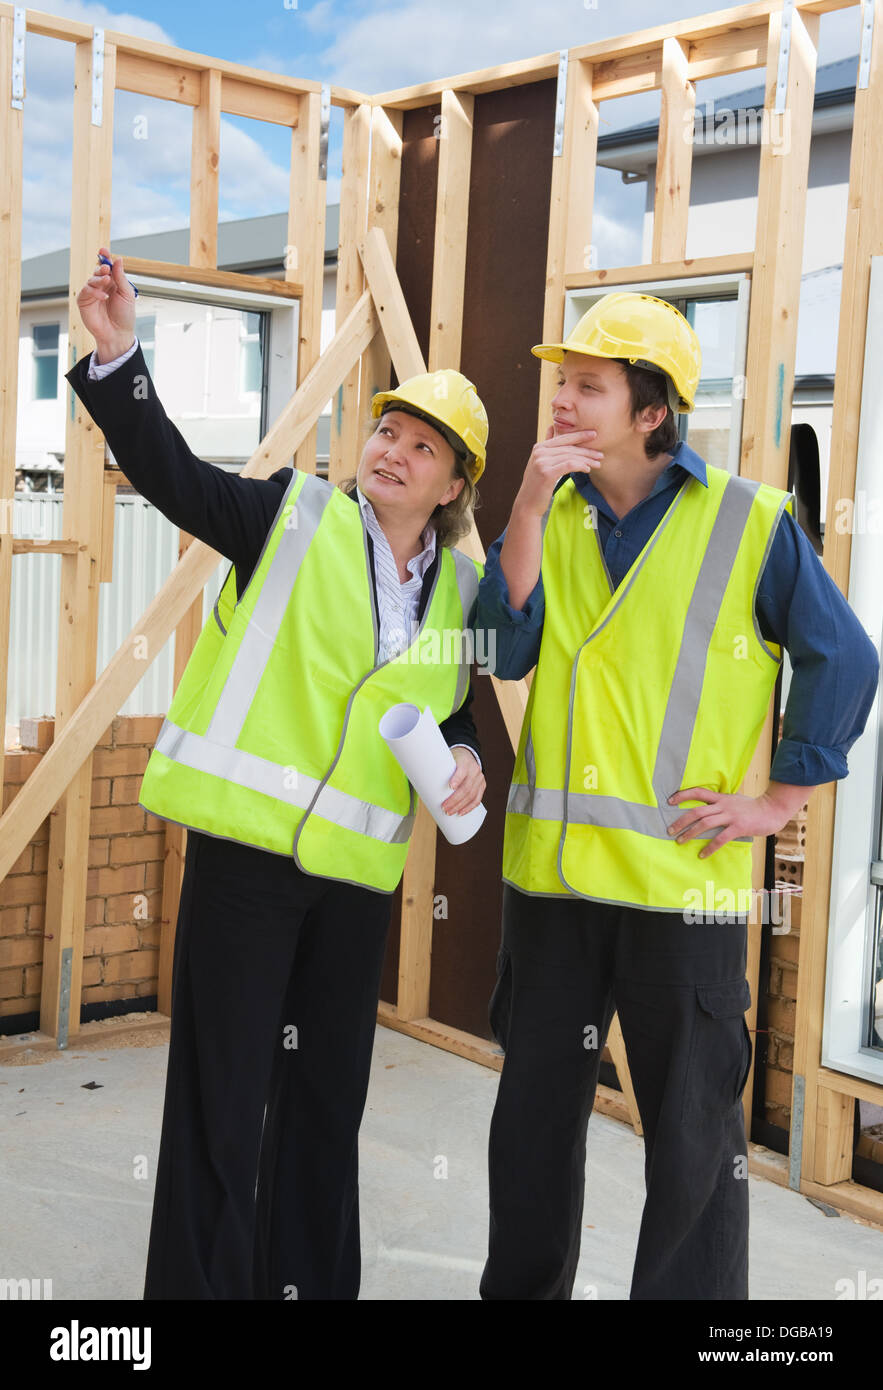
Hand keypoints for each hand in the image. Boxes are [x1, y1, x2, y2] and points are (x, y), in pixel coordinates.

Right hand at [77, 246, 135, 355]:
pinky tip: (104, 296)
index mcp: (113, 282)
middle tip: (106, 267)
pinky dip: (95, 291)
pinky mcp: (83, 301)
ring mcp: (92, 293)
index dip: (105, 257)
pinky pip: (86, 291)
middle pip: (97, 270)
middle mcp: (101, 286)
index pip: (107, 266)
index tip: (104, 250)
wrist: (118, 333)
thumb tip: (118, 259)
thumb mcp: (126, 294)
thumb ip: (121, 277)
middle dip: (101, 267)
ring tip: (107, 281)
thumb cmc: (124, 315)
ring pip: (91, 279)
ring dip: (98, 278)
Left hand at [440, 746, 485, 814]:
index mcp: (465, 762)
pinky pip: (477, 799)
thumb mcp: (446, 760)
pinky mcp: (482, 786)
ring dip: (460, 806)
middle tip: (444, 807)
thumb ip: (438, 770)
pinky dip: (469, 808)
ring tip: (449, 812)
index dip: (457, 779)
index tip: (450, 786)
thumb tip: (421, 784)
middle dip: (455, 800)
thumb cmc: (452, 760)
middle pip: (466, 787)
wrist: (467, 755)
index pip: (463, 770)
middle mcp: (474, 770)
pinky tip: (461, 812)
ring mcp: (479, 779)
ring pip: (471, 795)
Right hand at [514, 424, 603, 518]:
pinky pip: (568, 465)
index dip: (580, 435)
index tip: (594, 434)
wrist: (527, 504)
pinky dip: (580, 466)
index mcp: (539, 447)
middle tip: (600, 454)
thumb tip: (551, 427)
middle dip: (587, 451)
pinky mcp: (547, 473)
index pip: (563, 438)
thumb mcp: (540, 462)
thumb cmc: (537, 485)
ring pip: (570, 457)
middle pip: (569, 448)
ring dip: (587, 460)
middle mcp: (539, 452)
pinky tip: (588, 469)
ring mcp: (542, 462)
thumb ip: (547, 445)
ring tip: (598, 464)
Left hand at [666, 786, 798, 858]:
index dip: (682, 795)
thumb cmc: (752, 807)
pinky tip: (702, 854)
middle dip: (681, 821)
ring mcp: (731, 816)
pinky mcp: (739, 827)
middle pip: (697, 811)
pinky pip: (720, 838)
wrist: (772, 809)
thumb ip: (721, 804)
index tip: (669, 800)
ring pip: (705, 823)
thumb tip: (707, 810)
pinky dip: (710, 847)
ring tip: (680, 841)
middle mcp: (723, 805)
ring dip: (690, 833)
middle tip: (669, 830)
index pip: (698, 792)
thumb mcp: (734, 800)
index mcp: (721, 798)